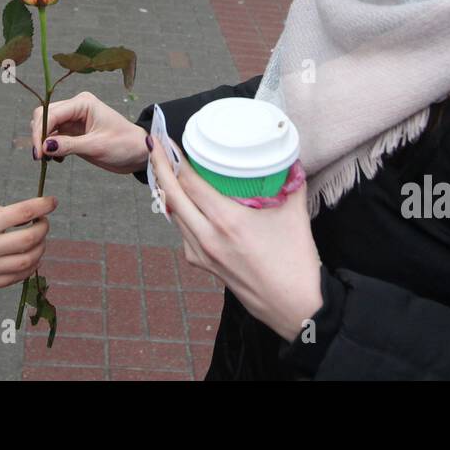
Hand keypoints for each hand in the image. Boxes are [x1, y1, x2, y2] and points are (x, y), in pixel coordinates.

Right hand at [0, 195, 56, 288]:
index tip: (52, 202)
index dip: (42, 205)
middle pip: (29, 239)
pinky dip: (30, 266)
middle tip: (43, 223)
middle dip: (43, 228)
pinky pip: (18, 277)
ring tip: (38, 240)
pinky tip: (31, 257)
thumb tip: (33, 217)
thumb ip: (6, 214)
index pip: (23, 213)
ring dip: (40, 248)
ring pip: (28, 261)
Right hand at [33, 91, 148, 174]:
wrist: (138, 153)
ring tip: (49, 160)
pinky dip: (50, 147)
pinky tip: (57, 159)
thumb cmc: (124, 144)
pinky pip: (53, 136)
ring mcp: (73, 119)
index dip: (40, 132)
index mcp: (83, 103)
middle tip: (41, 158)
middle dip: (39, 136)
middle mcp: (76, 107)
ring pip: (46, 126)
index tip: (38, 153)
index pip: (51, 113)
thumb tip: (44, 147)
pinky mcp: (73, 131)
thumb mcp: (96, 146)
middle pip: (44, 116)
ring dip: (43, 142)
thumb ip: (69, 145)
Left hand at [150, 138, 322, 342]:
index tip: (165, 140)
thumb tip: (290, 161)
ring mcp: (204, 255)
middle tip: (153, 146)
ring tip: (165, 171)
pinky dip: (180, 216)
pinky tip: (186, 207)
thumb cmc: (296, 265)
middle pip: (172, 197)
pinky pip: (184, 236)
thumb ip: (292, 183)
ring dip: (167, 192)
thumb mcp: (295, 216)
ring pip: (174, 217)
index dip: (172, 159)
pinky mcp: (207, 268)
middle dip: (159, 168)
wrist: (296, 309)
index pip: (189, 183)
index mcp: (226, 221)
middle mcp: (208, 238)